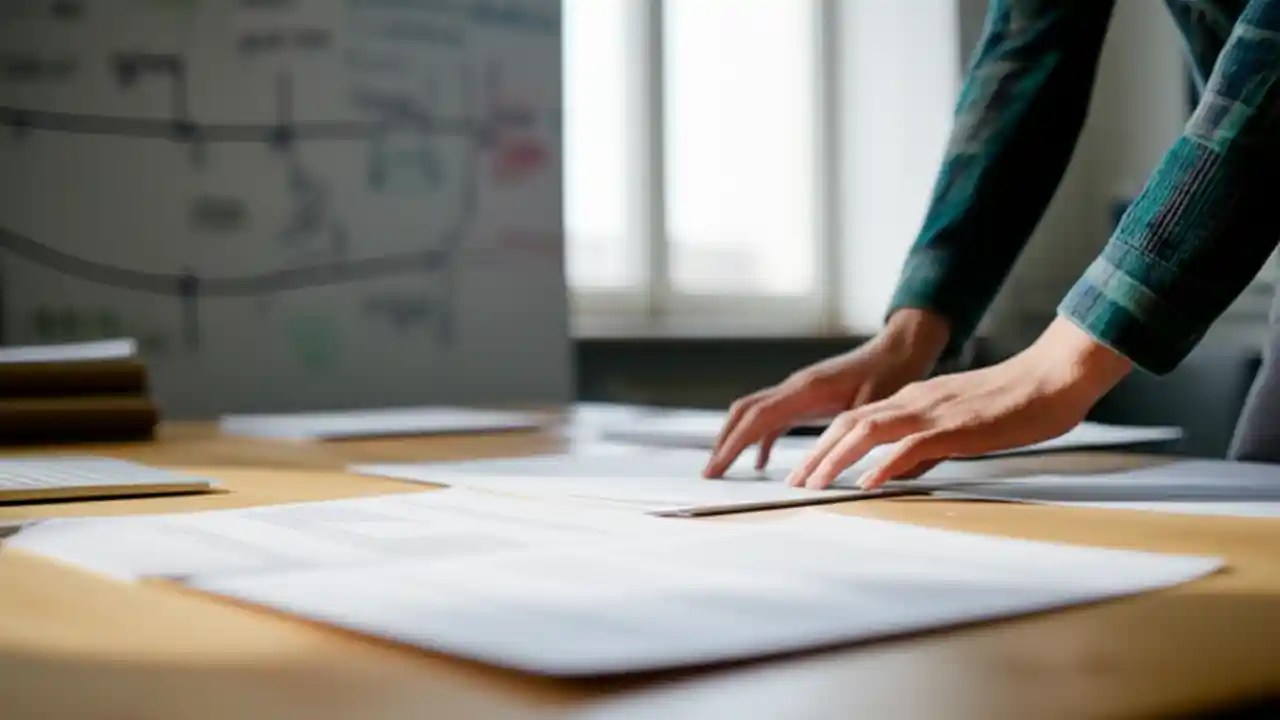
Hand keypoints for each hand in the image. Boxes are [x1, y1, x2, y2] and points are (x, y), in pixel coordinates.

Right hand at [703, 309, 950, 476]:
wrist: (899, 351)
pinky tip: (760, 462)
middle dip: (724, 442)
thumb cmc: (891, 375)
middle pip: (744, 412)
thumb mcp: (873, 407)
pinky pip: (772, 418)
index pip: (756, 418)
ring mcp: (797, 390)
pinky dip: (759, 439)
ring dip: (736, 439)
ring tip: (724, 468)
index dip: (732, 444)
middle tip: (710, 473)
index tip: (715, 468)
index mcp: (806, 389)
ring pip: (753, 413)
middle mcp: (794, 386)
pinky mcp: (804, 397)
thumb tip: (827, 463)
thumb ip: (847, 432)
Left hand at [785, 317, 1133, 489]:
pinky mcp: (957, 427)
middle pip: (850, 425)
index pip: (856, 421)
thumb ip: (927, 445)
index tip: (806, 471)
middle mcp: (915, 402)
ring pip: (870, 432)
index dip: (826, 445)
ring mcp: (934, 412)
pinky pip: (912, 446)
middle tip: (794, 483)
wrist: (1054, 377)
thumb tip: (899, 471)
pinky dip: (885, 464)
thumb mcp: (959, 424)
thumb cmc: (1015, 403)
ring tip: (814, 484)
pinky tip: (868, 482)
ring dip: (837, 459)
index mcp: (914, 400)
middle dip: (817, 454)